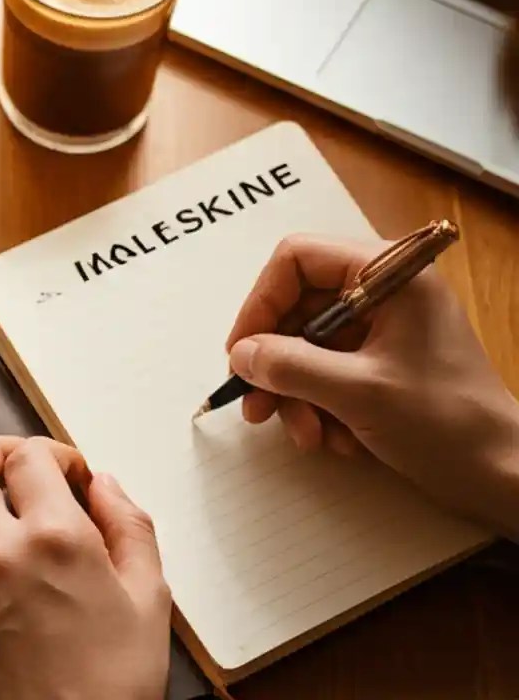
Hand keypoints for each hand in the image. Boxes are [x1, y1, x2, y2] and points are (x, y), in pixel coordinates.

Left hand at [0, 436, 170, 699]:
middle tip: (19, 468)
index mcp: (53, 538)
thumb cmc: (114, 684)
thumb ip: (128, 524)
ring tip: (25, 542)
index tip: (69, 473)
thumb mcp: (150, 597)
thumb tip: (104, 486)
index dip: (52, 454)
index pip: (28, 455)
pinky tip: (14, 600)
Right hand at [226, 234, 518, 538]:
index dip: (261, 303)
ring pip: (307, 347)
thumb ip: (290, 366)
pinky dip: (320, 406)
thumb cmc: (447, 424)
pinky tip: (336, 438)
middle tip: (258, 407)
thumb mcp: (356, 392)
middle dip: (277, 364)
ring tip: (308, 435)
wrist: (501, 474)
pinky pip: (327, 372)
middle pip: (297, 309)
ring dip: (297, 395)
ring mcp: (385, 328)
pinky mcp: (382, 362)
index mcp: (389, 274)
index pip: (298, 260)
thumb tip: (241, 354)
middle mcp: (385, 292)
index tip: (242, 352)